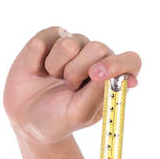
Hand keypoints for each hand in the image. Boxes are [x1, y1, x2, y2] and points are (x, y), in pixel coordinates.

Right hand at [3, 26, 140, 144]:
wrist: (28, 120)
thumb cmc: (59, 119)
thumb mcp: (80, 113)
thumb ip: (98, 93)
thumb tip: (115, 73)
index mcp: (111, 78)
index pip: (131, 61)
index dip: (117, 64)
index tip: (95, 75)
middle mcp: (95, 57)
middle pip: (98, 48)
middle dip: (78, 71)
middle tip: (69, 86)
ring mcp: (72, 45)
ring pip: (68, 44)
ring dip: (56, 67)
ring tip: (53, 79)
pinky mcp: (48, 38)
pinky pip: (42, 42)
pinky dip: (36, 61)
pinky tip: (37, 71)